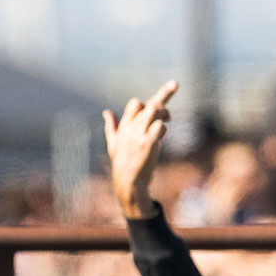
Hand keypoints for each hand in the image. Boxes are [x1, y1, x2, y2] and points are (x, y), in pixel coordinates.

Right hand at [103, 80, 177, 219]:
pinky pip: (160, 126)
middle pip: (149, 105)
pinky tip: (161, 139)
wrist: (127, 181)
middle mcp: (131, 126)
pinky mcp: (148, 142)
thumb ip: (111, 126)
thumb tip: (106, 112)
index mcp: (124, 125)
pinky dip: (163, 130)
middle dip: (164, 102)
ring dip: (164, 115)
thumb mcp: (113, 143)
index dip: (153, 98)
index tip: (167, 95)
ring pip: (154, 112)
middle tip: (169, 115)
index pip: (135, 103)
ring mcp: (139, 134)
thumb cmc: (121, 162)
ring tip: (168, 120)